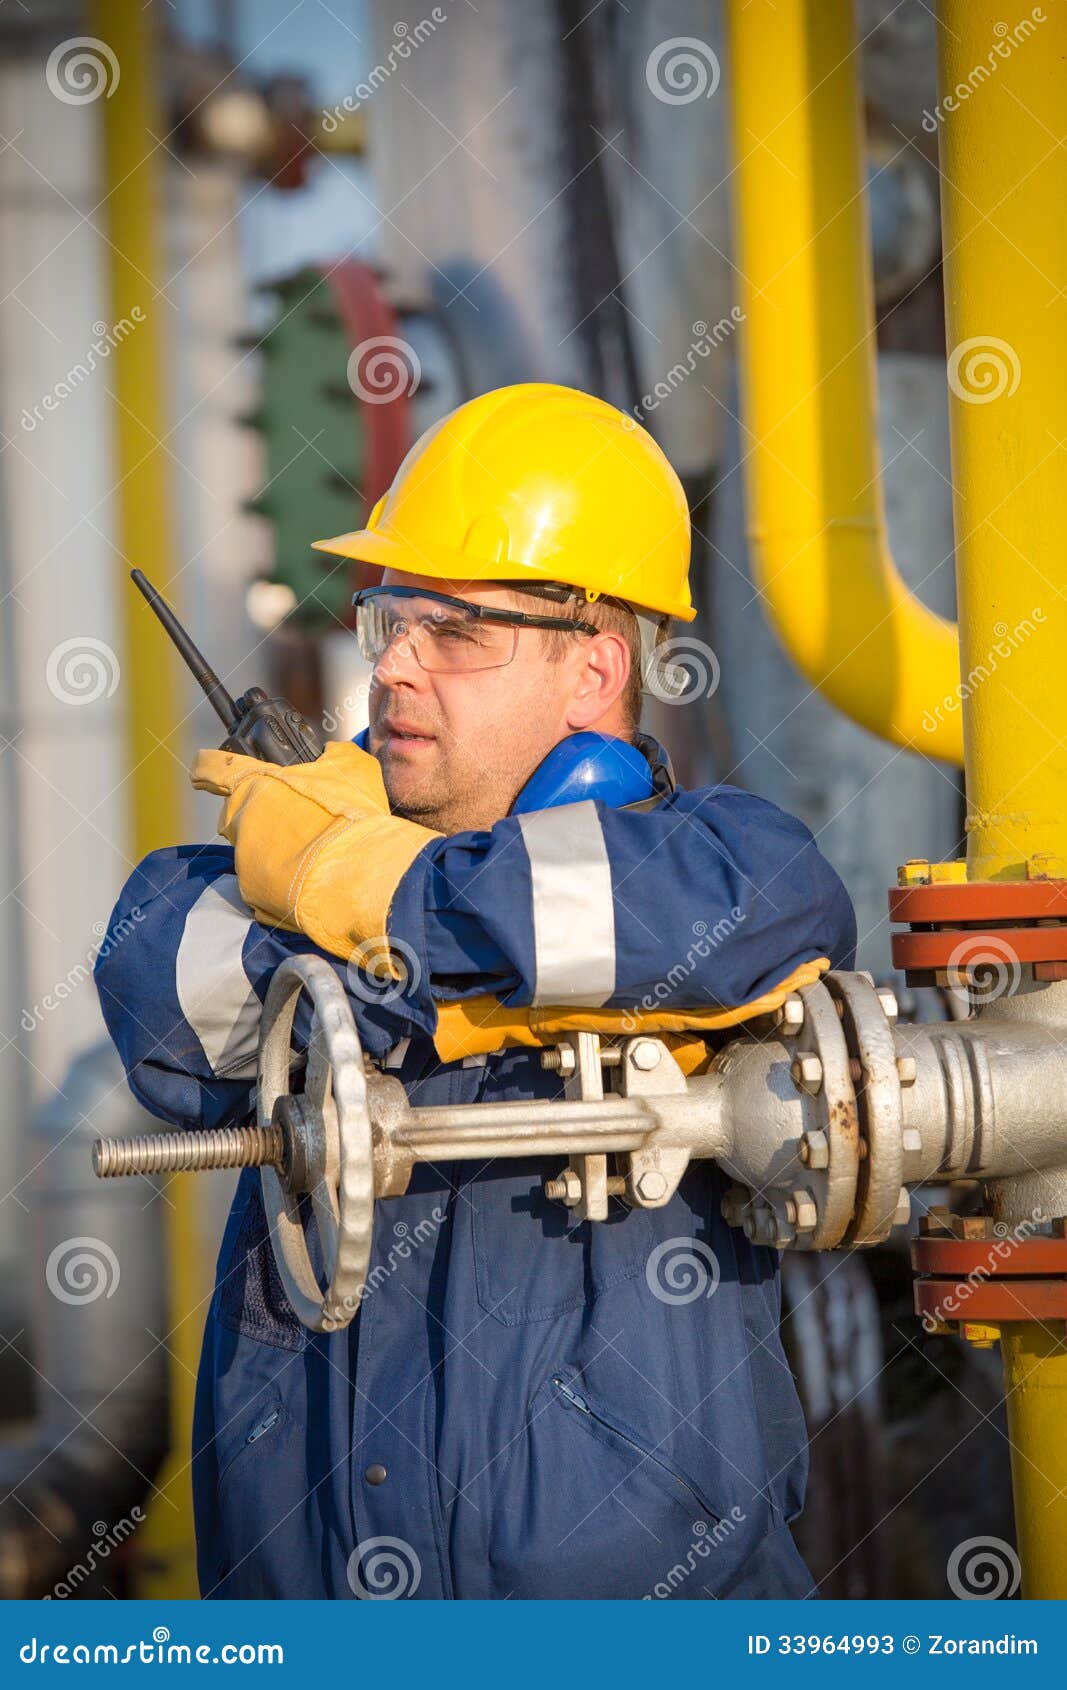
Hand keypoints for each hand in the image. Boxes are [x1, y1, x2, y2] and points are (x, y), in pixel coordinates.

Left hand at [190, 739, 439, 966]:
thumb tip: (331, 752)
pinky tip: (313, 881)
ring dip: (277, 853)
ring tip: (316, 856)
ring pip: (253, 853)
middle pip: (236, 816)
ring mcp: (244, 863)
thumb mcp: (352, 768)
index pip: (214, 768)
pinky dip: (283, 884)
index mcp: (255, 785)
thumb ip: (334, 754)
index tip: (202, 772)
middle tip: (298, 823)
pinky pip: (264, 886)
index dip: (208, 767)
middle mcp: (240, 823)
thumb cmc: (351, 818)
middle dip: (259, 819)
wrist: (358, 876)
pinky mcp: (254, 897)